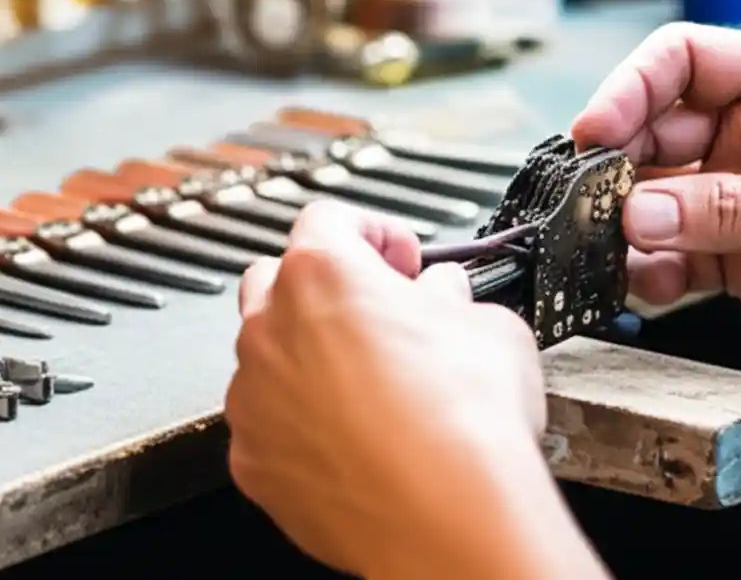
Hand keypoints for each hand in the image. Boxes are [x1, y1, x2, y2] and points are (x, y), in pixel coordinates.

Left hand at [225, 201, 602, 578]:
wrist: (448, 519)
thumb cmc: (467, 422)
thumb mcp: (490, 327)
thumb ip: (451, 297)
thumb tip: (441, 296)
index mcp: (321, 274)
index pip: (327, 220)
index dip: (372, 233)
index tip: (398, 259)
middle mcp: (269, 328)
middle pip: (278, 281)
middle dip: (324, 290)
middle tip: (377, 315)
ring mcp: (251, 396)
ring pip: (266, 356)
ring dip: (307, 359)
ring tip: (369, 389)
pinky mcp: (250, 458)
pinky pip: (267, 425)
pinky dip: (299, 425)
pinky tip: (351, 442)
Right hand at [572, 22, 740, 369]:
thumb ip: (732, 210)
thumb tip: (640, 212)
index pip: (684, 60)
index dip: (631, 88)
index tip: (596, 130)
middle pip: (652, 131)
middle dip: (620, 168)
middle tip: (594, 203)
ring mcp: (736, 196)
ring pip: (648, 198)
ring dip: (625, 227)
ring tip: (614, 252)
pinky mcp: (729, 255)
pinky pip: (665, 255)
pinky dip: (647, 272)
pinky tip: (652, 284)